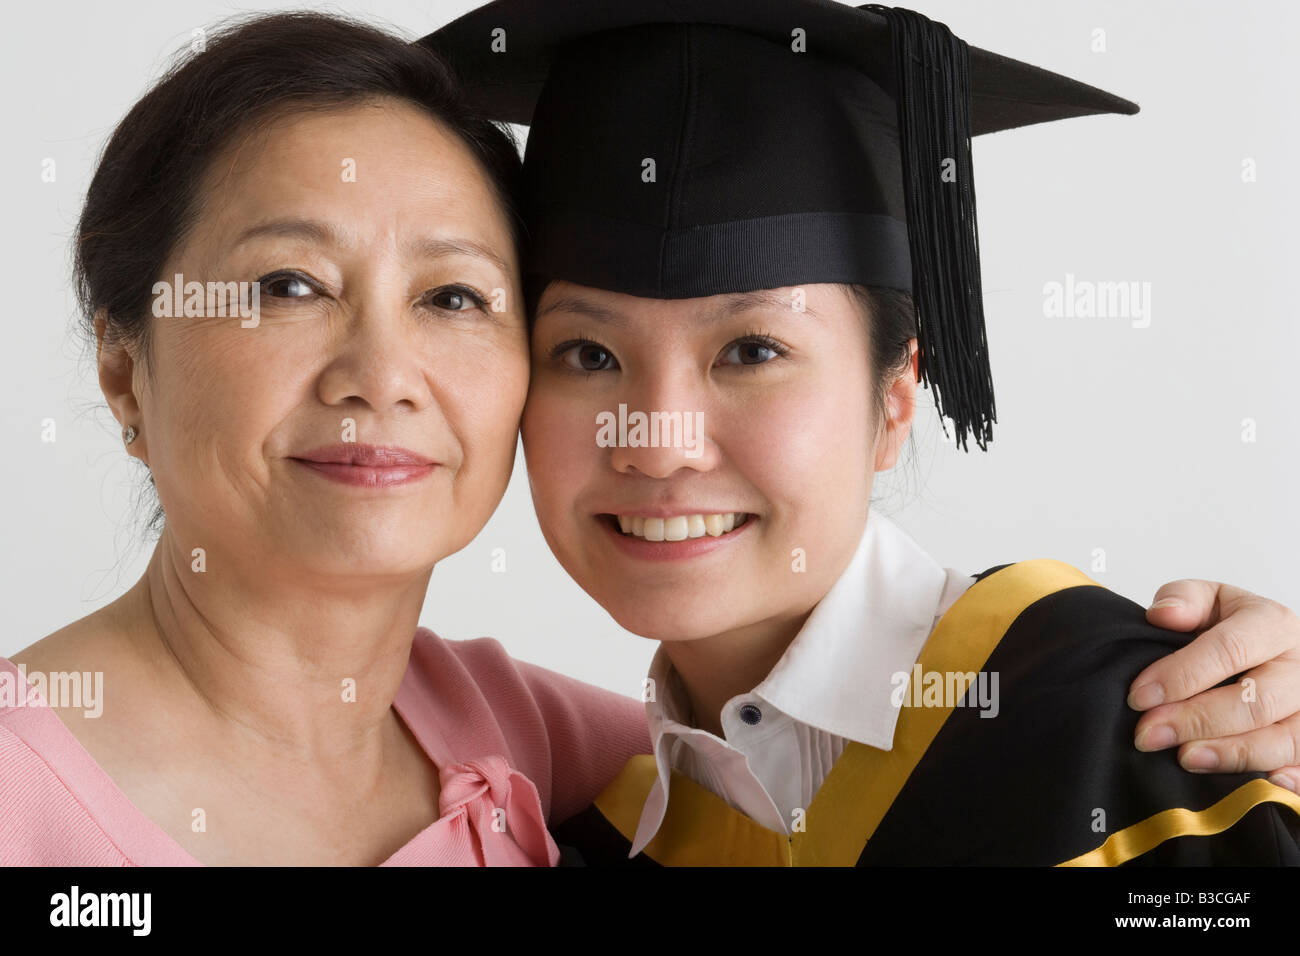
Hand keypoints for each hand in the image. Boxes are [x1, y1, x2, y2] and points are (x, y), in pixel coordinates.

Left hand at [1128, 580, 1299, 791]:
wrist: (1270, 650)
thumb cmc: (1231, 628)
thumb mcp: (1209, 601)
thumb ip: (1184, 599)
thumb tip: (1162, 615)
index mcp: (1273, 623)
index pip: (1228, 649)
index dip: (1181, 675)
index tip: (1139, 697)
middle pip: (1255, 701)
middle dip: (1196, 720)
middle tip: (1149, 735)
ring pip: (1283, 738)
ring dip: (1230, 754)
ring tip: (1184, 758)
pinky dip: (1288, 779)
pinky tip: (1255, 783)